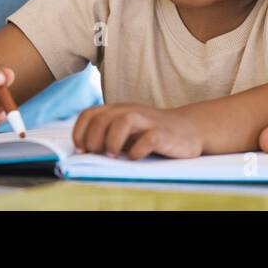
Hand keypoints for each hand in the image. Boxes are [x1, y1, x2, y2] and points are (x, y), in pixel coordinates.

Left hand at [72, 103, 203, 159]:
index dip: (80, 132)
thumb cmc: (149, 132)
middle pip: (102, 118)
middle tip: (97, 154)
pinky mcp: (163, 133)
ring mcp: (147, 121)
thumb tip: (82, 151)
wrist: (187, 128)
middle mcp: (129, 111)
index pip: (89, 114)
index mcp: (117, 110)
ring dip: (113, 140)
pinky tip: (134, 158)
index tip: (81, 150)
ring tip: (113, 156)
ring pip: (123, 121)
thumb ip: (106, 134)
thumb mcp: (125, 129)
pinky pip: (148, 139)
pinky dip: (138, 150)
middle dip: (94, 138)